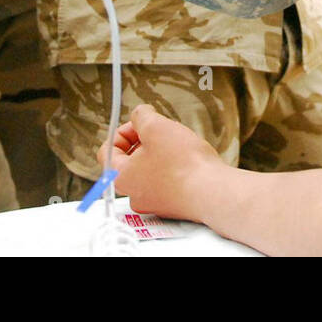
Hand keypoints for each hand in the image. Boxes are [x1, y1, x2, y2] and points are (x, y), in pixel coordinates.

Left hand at [105, 105, 224, 221]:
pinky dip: (174, 169)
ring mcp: (155, 203)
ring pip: (150, 171)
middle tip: (161, 132)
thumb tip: (140, 114)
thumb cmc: (182, 163)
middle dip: (144, 141)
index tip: (141, 124)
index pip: (108, 151)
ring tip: (177, 145)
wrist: (213, 192)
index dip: (123, 131)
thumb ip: (141, 116)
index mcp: (122, 177)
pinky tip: (188, 161)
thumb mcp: (156, 127)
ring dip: (160, 154)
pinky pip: (167, 182)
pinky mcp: (174, 206)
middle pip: (130, 161)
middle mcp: (134, 194)